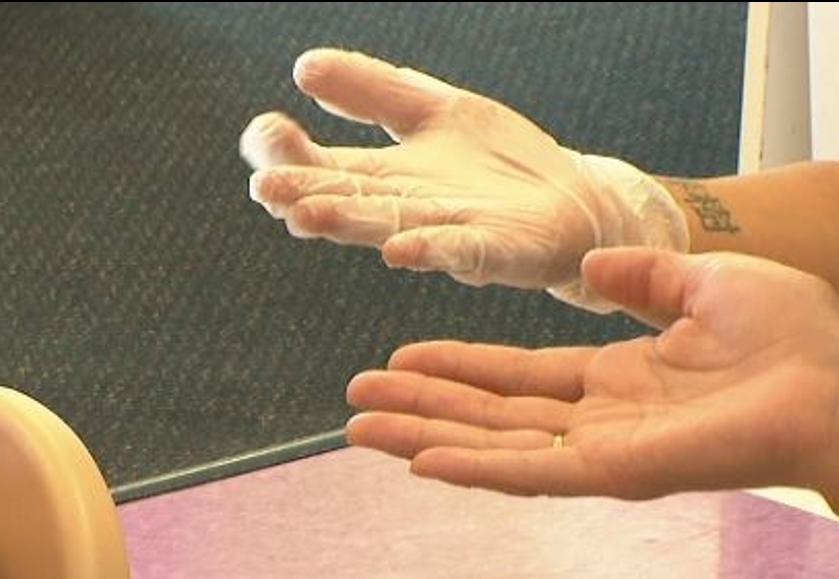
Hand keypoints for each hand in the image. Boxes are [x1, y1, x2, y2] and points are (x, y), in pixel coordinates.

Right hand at [241, 49, 684, 308]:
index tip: (262, 132)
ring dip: (345, 222)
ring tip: (306, 215)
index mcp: (382, 178)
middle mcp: (403, 209)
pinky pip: (459, 253)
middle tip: (264, 187)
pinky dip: (429, 253)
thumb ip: (373, 90)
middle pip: (344, 199)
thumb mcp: (433, 109)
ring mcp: (446, 230)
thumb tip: (305, 66)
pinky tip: (399, 252)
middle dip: (302, 193)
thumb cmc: (498, 165)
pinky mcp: (495, 250)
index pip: (319, 165)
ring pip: (385, 226)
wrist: (576, 202)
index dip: (286, 152)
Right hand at [344, 247, 838, 497]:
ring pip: (494, 445)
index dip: (458, 367)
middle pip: (490, 414)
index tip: (401, 358)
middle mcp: (601, 423)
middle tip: (356, 403)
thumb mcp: (707, 284)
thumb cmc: (797, 339)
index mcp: (621, 382)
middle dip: (421, 406)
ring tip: (360, 431)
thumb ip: (645, 278)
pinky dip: (475, 466)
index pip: (519, 377)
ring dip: (425, 436)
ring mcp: (602, 452)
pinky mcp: (614, 473)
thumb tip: (592, 265)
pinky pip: (530, 472)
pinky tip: (422, 458)